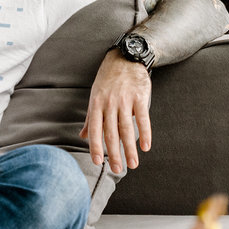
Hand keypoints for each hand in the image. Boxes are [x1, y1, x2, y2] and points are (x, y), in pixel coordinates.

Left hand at [79, 49, 152, 173]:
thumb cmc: (108, 80)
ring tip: (132, 164)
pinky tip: (145, 147)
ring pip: (127, 129)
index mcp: (96, 104)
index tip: (98, 162)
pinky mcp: (140, 97)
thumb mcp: (95, 96)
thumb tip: (82, 136)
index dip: (96, 147)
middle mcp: (109, 104)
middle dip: (115, 153)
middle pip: (112, 133)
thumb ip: (91, 119)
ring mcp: (125, 100)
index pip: (95, 130)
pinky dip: (145, 133)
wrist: (125, 58)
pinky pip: (143, 118)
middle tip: (118, 170)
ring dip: (130, 149)